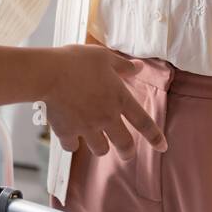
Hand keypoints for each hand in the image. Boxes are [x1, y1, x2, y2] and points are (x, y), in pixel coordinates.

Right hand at [43, 42, 166, 158]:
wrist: (48, 73)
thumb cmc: (77, 61)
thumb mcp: (104, 57)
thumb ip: (123, 65)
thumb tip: (139, 67)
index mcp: (119, 99)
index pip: (144, 122)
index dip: (155, 136)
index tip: (162, 146)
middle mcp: (107, 118)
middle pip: (124, 145)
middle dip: (127, 152)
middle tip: (127, 153)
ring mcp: (87, 128)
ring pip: (100, 149)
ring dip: (100, 147)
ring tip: (95, 140)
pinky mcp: (67, 132)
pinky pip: (73, 147)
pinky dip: (73, 143)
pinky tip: (71, 136)